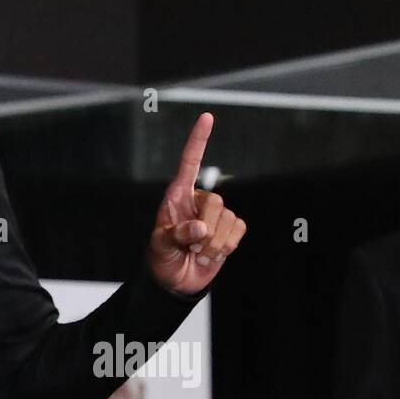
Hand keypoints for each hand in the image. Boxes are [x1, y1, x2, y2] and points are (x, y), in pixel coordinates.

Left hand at [146, 112, 245, 295]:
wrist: (176, 282)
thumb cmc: (162, 259)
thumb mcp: (160, 246)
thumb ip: (177, 235)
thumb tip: (201, 229)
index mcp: (176, 196)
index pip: (189, 162)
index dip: (199, 140)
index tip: (207, 116)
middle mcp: (198, 201)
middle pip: (216, 202)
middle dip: (205, 230)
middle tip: (190, 247)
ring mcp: (215, 216)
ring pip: (229, 219)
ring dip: (214, 244)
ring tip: (197, 253)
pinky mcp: (230, 231)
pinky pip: (239, 230)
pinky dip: (227, 246)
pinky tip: (212, 254)